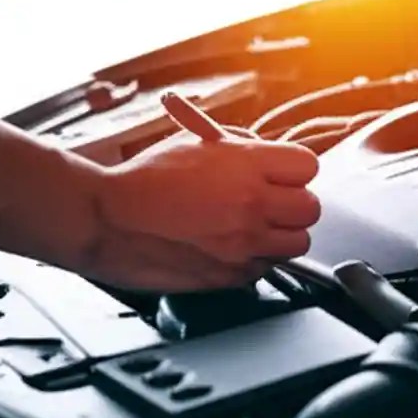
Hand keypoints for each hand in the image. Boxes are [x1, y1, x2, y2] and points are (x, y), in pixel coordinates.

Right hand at [81, 132, 320, 291]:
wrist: (106, 220)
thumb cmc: (143, 179)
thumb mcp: (194, 142)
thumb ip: (238, 146)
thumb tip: (265, 153)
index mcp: (245, 164)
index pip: (309, 166)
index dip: (295, 170)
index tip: (283, 174)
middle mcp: (251, 204)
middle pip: (311, 208)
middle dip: (294, 203)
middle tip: (273, 201)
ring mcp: (243, 243)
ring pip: (298, 242)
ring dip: (281, 234)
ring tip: (255, 226)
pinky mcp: (231, 275)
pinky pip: (266, 268)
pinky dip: (256, 259)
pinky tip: (231, 246)